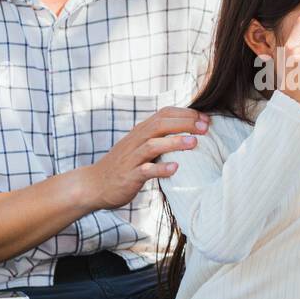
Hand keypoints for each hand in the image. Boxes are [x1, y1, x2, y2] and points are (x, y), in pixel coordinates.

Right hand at [86, 106, 209, 208]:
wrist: (94, 185)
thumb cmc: (124, 166)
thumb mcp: (141, 147)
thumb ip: (159, 138)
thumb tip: (187, 132)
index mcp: (140, 132)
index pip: (164, 114)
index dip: (185, 113)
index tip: (205, 119)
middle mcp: (135, 141)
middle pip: (160, 124)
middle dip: (184, 123)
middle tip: (205, 127)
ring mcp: (131, 159)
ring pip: (152, 145)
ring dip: (175, 142)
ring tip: (195, 142)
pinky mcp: (129, 176)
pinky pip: (145, 171)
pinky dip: (160, 169)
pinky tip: (175, 168)